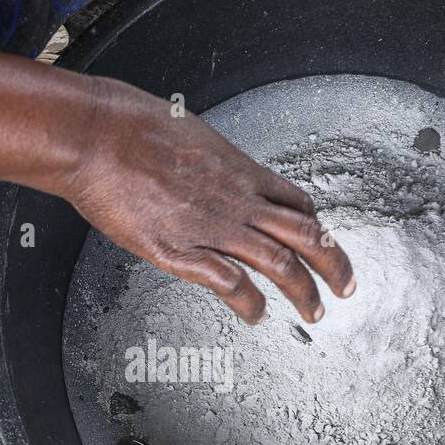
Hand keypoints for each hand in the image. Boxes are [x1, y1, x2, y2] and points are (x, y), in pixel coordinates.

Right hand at [60, 77, 355, 323]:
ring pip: (280, 264)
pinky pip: (231, 284)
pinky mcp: (183, 252)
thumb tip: (206, 165)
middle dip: (334, 264)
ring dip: (304, 292)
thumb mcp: (191, 135)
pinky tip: (256, 317)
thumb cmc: (132, 127)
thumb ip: (208, 162)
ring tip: (314, 312)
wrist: (98, 137)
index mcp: (240, 171)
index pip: (295, 202)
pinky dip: (250, 304)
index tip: (320, 241)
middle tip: (346, 286)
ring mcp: (214, 228)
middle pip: (306, 235)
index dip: (314, 226)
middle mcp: (238, 200)